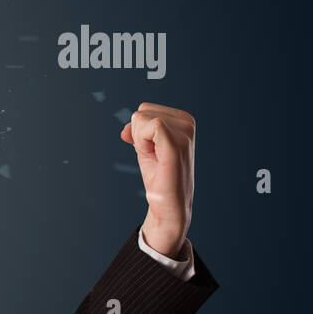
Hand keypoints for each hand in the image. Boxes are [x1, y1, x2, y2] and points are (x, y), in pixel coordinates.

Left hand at [119, 102, 194, 258]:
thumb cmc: (158, 175)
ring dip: (140, 142)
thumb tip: (125, 131)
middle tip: (154, 156)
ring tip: (157, 159)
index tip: (152, 150)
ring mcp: (185, 132)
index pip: (144, 109)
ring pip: (141, 119)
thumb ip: (136, 131)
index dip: (138, 132)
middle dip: (138, 136)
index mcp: (183, 119)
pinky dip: (143, 144)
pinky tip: (156, 158)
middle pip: (141, 112)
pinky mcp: (177, 143)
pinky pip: (151, 126)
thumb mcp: (145, 147)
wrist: (168, 204)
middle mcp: (187, 122)